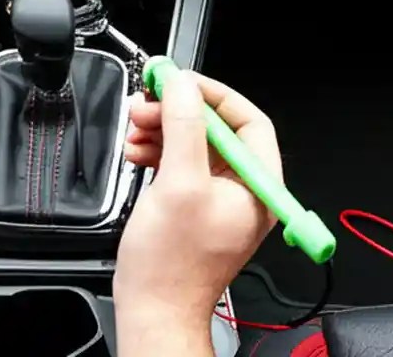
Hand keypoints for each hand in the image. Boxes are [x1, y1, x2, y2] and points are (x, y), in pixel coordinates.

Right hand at [114, 71, 280, 347]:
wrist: (153, 310)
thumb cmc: (172, 266)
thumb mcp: (179, 184)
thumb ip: (184, 128)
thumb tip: (183, 86)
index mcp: (257, 185)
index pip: (248, 121)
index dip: (214, 96)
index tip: (182, 82)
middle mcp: (242, 191)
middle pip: (216, 131)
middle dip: (179, 113)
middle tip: (148, 103)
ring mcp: (217, 201)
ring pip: (194, 146)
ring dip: (163, 131)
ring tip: (136, 129)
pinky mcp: (193, 208)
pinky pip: (180, 165)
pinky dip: (158, 153)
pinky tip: (137, 152)